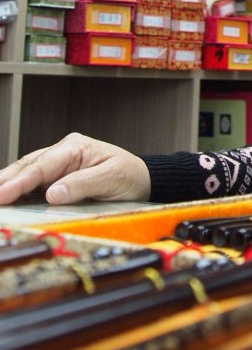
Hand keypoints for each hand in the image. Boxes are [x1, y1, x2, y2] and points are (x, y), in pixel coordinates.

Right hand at [0, 133, 150, 205]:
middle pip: (26, 167)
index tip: (1, 194)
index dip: (18, 182)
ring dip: (8, 187)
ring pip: (25, 175)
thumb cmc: (129, 175)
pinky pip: (32, 186)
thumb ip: (82, 184)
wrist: (140, 179)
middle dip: (5, 182)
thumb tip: (52, 194)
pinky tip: (7, 202)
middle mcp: (62, 153)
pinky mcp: (56, 179)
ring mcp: (57, 166)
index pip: (41, 165)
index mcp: (75, 147)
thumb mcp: (112, 178)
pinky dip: (17, 193)